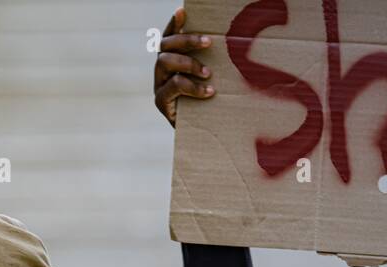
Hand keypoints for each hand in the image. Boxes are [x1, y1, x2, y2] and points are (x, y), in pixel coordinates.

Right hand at [154, 6, 214, 126]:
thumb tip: (228, 41)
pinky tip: (209, 92)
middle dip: (187, 40)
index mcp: (169, 60)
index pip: (168, 37)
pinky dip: (193, 87)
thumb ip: (209, 62)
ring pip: (165, 62)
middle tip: (209, 43)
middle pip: (165, 46)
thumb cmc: (207, 102)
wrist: (200, 135)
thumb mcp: (208, 80)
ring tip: (208, 73)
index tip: (183, 11)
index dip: (173, 24)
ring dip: (189, 63)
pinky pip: (174, 86)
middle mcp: (160, 71)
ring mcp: (158, 86)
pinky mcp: (160, 102)